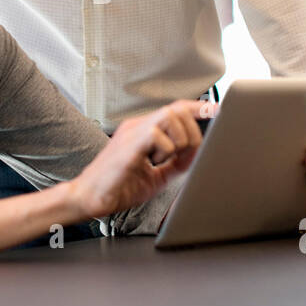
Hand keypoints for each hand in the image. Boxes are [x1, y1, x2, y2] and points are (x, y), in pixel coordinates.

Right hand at [68, 100, 208, 220]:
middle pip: (177, 109)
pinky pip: (157, 135)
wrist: (90, 198)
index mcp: (144, 131)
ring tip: (165, 159)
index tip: (216, 110)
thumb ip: (177, 164)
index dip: (198, 107)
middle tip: (186, 153)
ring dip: (179, 140)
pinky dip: (165, 150)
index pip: (175, 109)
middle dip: (192, 131)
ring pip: (170, 117)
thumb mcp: (157, 176)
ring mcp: (132, 133)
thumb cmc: (118, 186)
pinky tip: (153, 162)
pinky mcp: (128, 145)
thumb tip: (197, 153)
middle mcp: (138, 126)